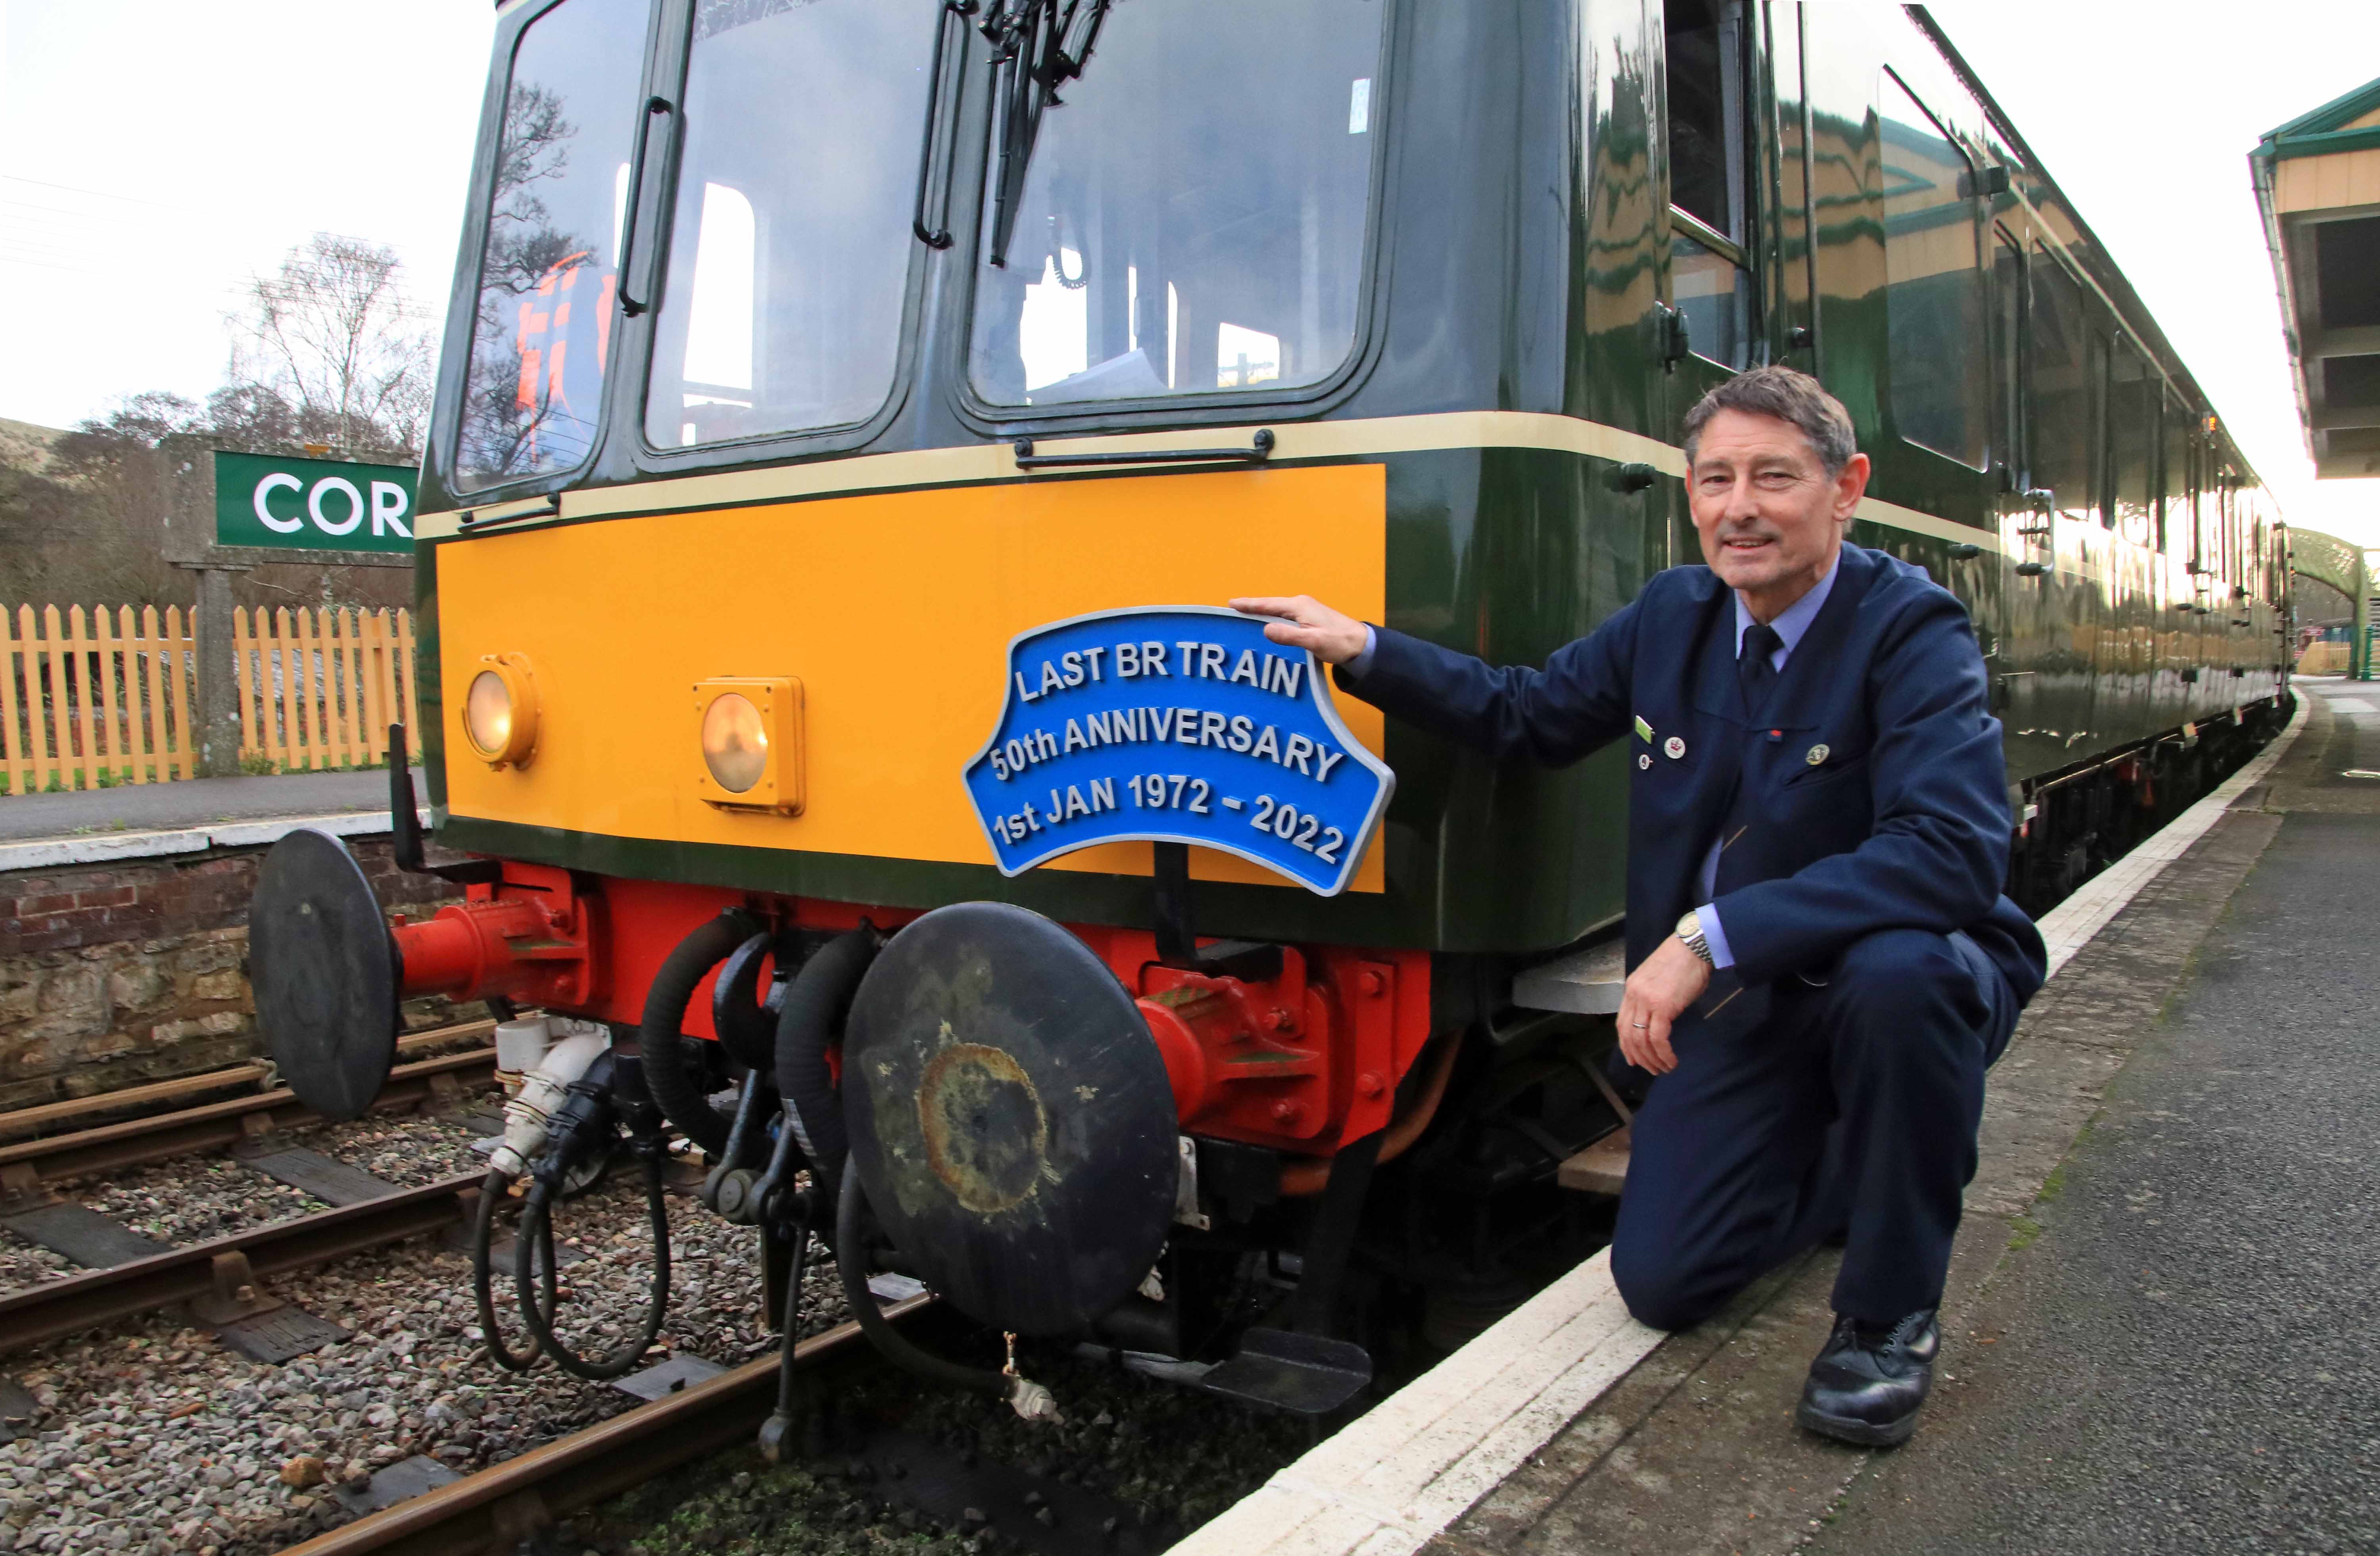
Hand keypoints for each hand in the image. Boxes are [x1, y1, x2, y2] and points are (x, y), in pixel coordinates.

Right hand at [1227, 595, 1368, 664]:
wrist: (1361, 644)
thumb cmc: (1339, 642)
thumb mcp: (1313, 641)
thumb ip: (1289, 636)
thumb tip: (1265, 629)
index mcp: (1299, 606)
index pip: (1268, 604)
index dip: (1249, 605)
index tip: (1231, 603)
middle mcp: (1301, 605)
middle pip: (1270, 606)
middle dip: (1251, 609)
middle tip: (1232, 612)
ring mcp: (1305, 612)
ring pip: (1277, 612)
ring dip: (1261, 615)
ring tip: (1245, 619)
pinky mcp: (1309, 620)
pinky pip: (1285, 618)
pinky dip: (1273, 621)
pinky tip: (1267, 628)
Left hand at [1616, 935, 1710, 1075]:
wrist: (1694, 946)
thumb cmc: (1682, 961)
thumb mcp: (1658, 979)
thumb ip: (1652, 997)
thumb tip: (1657, 1019)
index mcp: (1632, 988)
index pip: (1622, 1022)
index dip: (1625, 1044)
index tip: (1633, 1059)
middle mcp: (1634, 995)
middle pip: (1628, 1034)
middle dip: (1638, 1057)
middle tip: (1649, 1069)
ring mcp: (1647, 1001)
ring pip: (1641, 1039)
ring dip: (1652, 1059)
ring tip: (1663, 1069)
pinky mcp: (1663, 1006)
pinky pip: (1658, 1037)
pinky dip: (1663, 1053)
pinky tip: (1671, 1060)